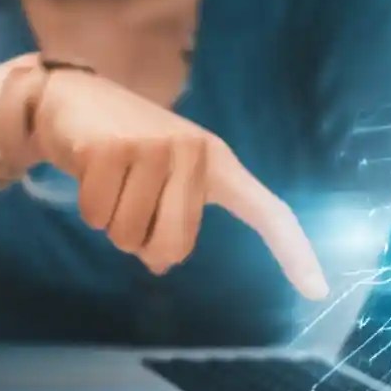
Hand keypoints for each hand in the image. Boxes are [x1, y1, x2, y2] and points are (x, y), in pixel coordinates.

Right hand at [0, 57, 328, 299]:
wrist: (74, 99)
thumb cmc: (125, 146)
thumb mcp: (161, 181)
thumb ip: (172, 222)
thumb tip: (161, 263)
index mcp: (217, 163)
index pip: (267, 211)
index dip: (293, 251)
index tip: (317, 291)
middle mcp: (194, 151)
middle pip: (172, 246)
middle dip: (141, 243)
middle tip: (129, 208)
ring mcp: (155, 146)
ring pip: (127, 235)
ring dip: (109, 222)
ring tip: (109, 183)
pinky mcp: (113, 148)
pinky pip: (98, 216)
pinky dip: (88, 207)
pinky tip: (89, 172)